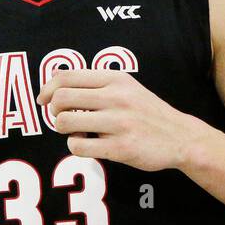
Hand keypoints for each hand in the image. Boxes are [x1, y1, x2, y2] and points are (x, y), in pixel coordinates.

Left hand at [37, 68, 194, 171]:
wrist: (181, 137)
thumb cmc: (148, 113)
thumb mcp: (127, 87)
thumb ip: (96, 82)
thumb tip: (56, 77)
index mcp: (116, 79)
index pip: (66, 76)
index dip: (46, 88)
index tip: (43, 100)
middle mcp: (116, 98)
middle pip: (61, 99)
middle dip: (54, 111)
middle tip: (64, 118)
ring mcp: (119, 123)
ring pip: (65, 122)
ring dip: (64, 130)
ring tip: (78, 132)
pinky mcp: (120, 147)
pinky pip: (78, 147)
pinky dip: (75, 147)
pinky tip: (88, 145)